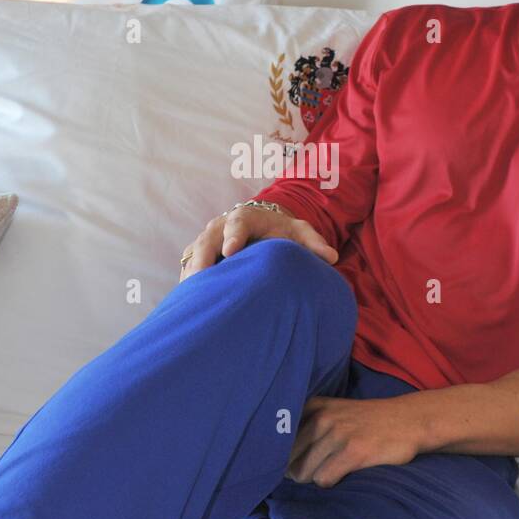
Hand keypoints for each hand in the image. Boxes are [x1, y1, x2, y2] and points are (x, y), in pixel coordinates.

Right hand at [178, 204, 337, 281]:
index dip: (233, 237)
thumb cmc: (282, 231)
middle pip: (207, 239)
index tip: (231, 251)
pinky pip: (188, 266)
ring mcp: (207, 239)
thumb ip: (314, 242)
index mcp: (246, 217)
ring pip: (193, 253)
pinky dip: (187, 280)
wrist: (263, 226)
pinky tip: (187, 300)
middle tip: (201, 277)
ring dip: (191, 272)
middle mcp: (221, 226)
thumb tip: (331, 257)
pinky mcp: (198, 254)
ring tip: (189, 294)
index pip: (237, 224)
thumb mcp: (300, 231)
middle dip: (203, 257)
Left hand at [285, 394, 423, 487]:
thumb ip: (306, 426)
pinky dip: (329, 483)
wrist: (409, 420)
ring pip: (304, 472)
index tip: (283, 465)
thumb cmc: (366, 422)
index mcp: (313, 406)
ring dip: (315, 478)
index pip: (279, 439)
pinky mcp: (353, 452)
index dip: (279, 457)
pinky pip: (324, 479)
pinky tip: (342, 475)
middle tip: (315, 472)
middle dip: (298, 471)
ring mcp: (338, 434)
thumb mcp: (333, 411)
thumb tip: (276, 456)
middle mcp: (322, 418)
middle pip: (289, 460)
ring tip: (332, 471)